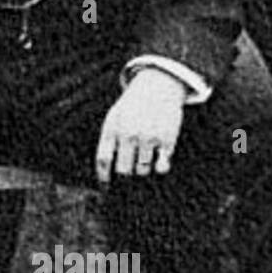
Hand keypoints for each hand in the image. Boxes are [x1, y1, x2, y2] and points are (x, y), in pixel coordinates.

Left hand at [95, 68, 188, 183]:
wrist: (158, 85)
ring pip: (142, 171)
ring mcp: (148, 137)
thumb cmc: (132, 106)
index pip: (103, 160)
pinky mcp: (167, 140)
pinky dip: (159, 168)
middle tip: (129, 174)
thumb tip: (106, 173)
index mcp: (112, 128)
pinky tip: (159, 162)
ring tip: (144, 160)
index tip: (107, 187)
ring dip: (142, 170)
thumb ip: (109, 142)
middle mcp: (129, 134)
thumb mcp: (114, 117)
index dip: (103, 178)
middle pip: (123, 171)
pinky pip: (161, 167)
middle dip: (125, 176)